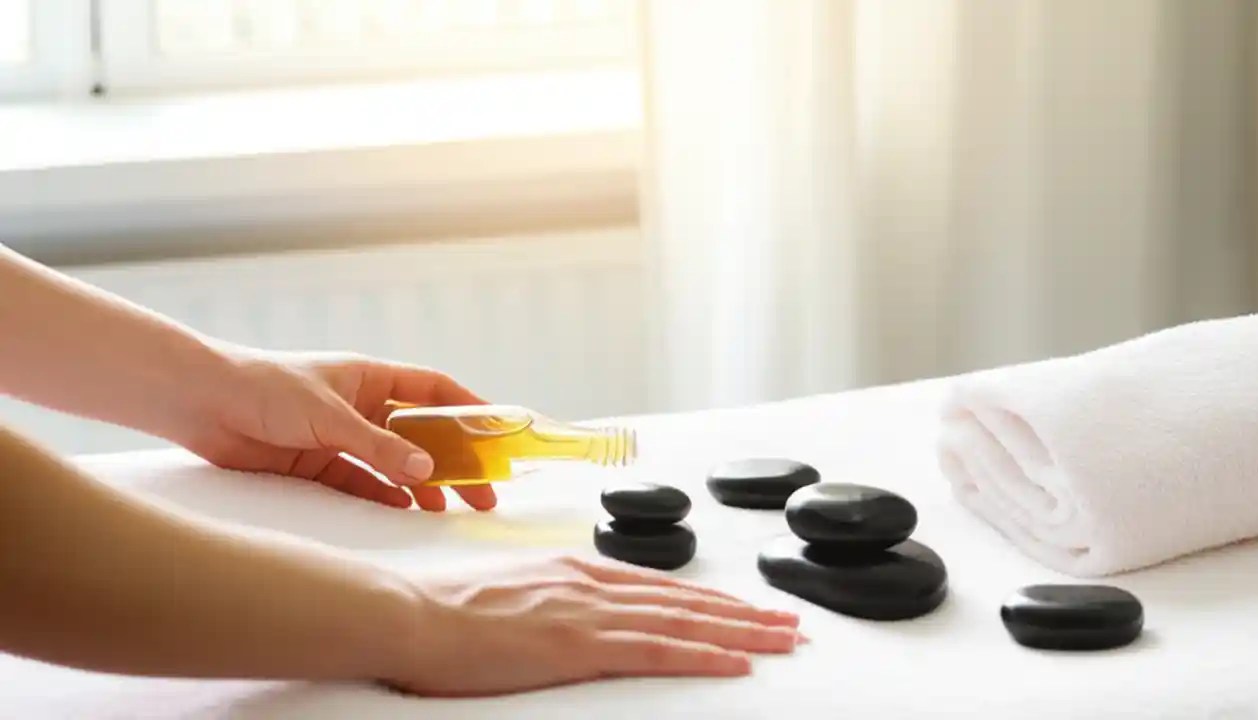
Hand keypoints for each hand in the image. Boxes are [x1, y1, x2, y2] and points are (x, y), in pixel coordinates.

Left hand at [179, 345, 493, 511]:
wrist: (201, 403)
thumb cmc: (266, 388)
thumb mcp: (329, 417)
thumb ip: (378, 446)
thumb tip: (426, 470)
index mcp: (370, 377)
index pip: (433, 390)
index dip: (468, 408)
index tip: (497, 432)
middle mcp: (362, 406)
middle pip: (420, 433)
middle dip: (453, 459)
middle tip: (481, 489)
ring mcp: (341, 437)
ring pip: (394, 463)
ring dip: (422, 484)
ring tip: (449, 509)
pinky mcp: (318, 465)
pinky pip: (362, 485)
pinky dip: (384, 498)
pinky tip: (406, 512)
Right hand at [386, 555, 802, 696]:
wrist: (411, 614)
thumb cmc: (448, 610)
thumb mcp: (514, 594)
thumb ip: (554, 601)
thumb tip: (574, 618)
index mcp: (576, 570)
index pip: (661, 586)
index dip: (709, 599)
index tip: (745, 608)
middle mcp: (591, 582)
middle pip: (684, 599)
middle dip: (742, 612)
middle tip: (787, 623)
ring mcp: (587, 610)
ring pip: (683, 620)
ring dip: (739, 631)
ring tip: (781, 639)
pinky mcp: (577, 642)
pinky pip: (655, 649)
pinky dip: (701, 654)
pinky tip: (735, 661)